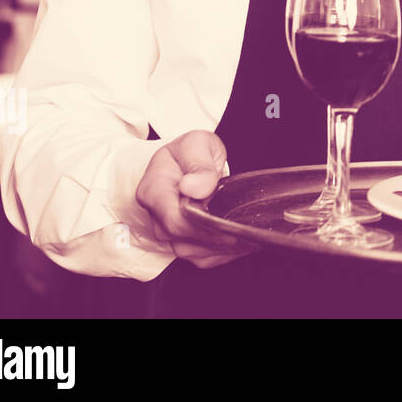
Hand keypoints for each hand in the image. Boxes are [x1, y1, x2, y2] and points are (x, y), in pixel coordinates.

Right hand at [136, 130, 254, 268]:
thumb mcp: (197, 144)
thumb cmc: (191, 151)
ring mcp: (169, 234)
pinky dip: (226, 252)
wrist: (190, 161)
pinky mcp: (184, 244)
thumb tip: (193, 188)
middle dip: (219, 236)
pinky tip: (243, 240)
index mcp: (153, 191)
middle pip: (186, 238)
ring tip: (249, 232)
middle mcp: (157, 218)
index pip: (175, 220)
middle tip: (247, 229)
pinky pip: (205, 257)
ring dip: (225, 246)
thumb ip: (198, 164)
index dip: (202, 225)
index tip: (228, 223)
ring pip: (197, 252)